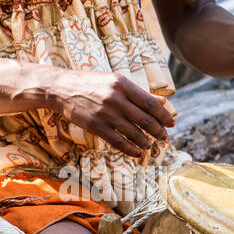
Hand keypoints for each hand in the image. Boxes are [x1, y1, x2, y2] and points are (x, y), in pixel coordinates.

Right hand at [46, 70, 174, 158]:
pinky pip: (118, 141)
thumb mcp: (115, 81)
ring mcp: (105, 113)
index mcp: (122, 84)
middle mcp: (115, 98)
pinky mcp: (95, 126)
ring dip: (145, 142)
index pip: (150, 103)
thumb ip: (139, 92)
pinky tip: (137, 152)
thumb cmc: (90, 83)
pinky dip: (130, 149)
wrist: (61, 88)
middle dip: (158, 131)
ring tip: (150, 145)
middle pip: (145, 119)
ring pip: (133, 132)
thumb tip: (162, 101)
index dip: (164, 116)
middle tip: (164, 137)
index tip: (171, 123)